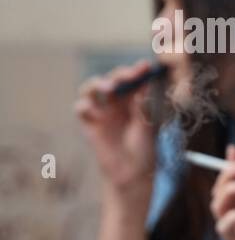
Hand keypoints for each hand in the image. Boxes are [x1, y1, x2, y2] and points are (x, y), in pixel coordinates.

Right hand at [73, 58, 159, 198]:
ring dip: (97, 83)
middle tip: (129, 75)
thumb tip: (144, 86)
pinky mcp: (90, 124)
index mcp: (135, 100)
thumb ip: (143, 108)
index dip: (138, 72)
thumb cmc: (145, 149)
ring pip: (92, 88)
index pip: (134, 80)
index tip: (145, 66)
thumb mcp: (148, 128)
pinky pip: (82, 108)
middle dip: (120, 75)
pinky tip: (91, 107)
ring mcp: (102, 112)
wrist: (132, 173)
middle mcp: (117, 102)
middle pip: (114, 80)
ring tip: (109, 88)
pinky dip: (84, 105)